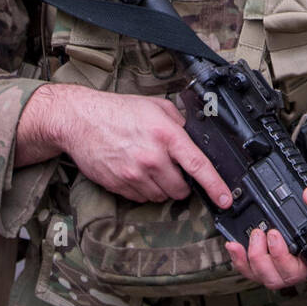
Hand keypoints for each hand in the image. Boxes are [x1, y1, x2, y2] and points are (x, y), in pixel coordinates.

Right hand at [15, 81, 231, 208]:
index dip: (216, 185)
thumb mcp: (155, 106)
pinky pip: (142, 199)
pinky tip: (136, 172)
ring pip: (162, 197)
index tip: (226, 199)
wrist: (80, 120)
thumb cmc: (117, 111)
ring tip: (150, 167)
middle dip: (183, 184)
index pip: (198, 165)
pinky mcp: (119, 185)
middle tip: (173, 170)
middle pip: (181, 189)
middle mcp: (152, 157)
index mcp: (165, 134)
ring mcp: (134, 174)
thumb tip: (194, 139)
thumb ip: (178, 123)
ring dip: (163, 187)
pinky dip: (145, 190)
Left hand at [224, 156, 306, 288]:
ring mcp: (285, 254)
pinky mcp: (272, 245)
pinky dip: (241, 257)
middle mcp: (301, 257)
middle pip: (277, 278)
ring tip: (242, 240)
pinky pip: (254, 263)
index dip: (281, 260)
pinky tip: (234, 243)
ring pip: (263, 275)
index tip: (275, 236)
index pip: (299, 270)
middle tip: (260, 233)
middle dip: (262, 260)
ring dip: (248, 262)